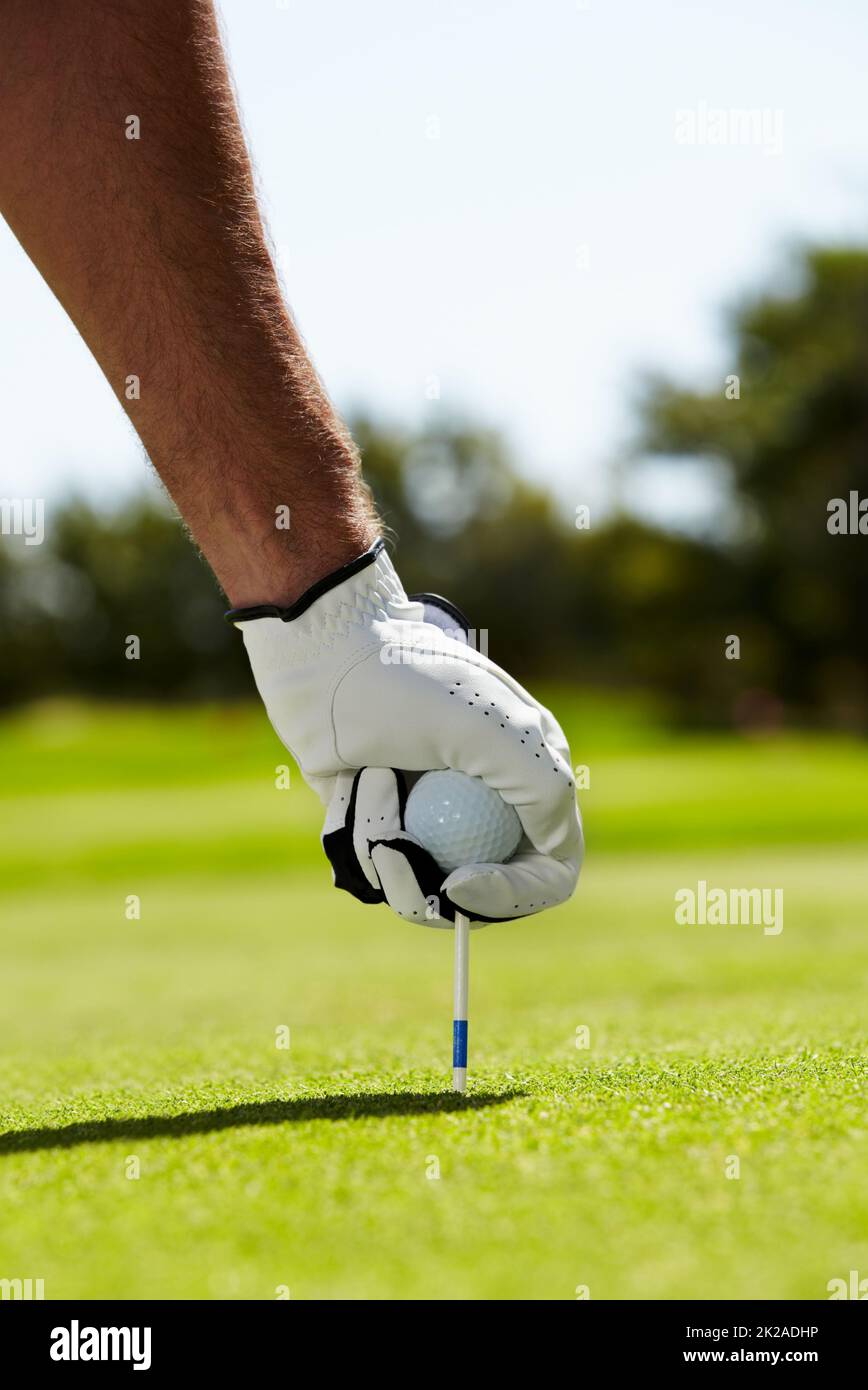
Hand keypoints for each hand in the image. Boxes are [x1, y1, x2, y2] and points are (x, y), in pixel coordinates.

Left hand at [230, 540, 582, 924]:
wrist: (326, 653)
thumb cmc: (407, 682)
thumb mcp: (491, 730)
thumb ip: (544, 790)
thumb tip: (554, 850)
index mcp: (531, 777)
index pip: (548, 870)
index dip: (514, 895)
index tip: (459, 887)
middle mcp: (488, 803)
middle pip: (479, 891)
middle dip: (432, 884)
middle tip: (389, 847)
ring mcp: (434, 814)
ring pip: (421, 885)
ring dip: (386, 843)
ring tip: (369, 781)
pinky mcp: (381, 819)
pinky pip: (377, 865)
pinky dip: (360, 832)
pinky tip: (351, 782)